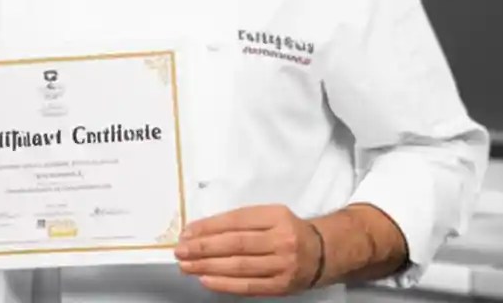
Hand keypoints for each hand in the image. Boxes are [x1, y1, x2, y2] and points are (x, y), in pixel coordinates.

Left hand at [174, 205, 322, 296]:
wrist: (321, 252)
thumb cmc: (288, 231)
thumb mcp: (272, 216)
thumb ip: (242, 221)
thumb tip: (202, 231)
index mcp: (277, 216)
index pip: (236, 220)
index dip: (209, 227)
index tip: (187, 232)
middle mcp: (282, 239)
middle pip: (236, 243)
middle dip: (203, 247)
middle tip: (181, 250)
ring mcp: (282, 264)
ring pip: (239, 266)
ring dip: (208, 266)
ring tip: (187, 265)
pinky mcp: (281, 285)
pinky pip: (248, 286)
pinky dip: (224, 283)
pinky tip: (206, 279)